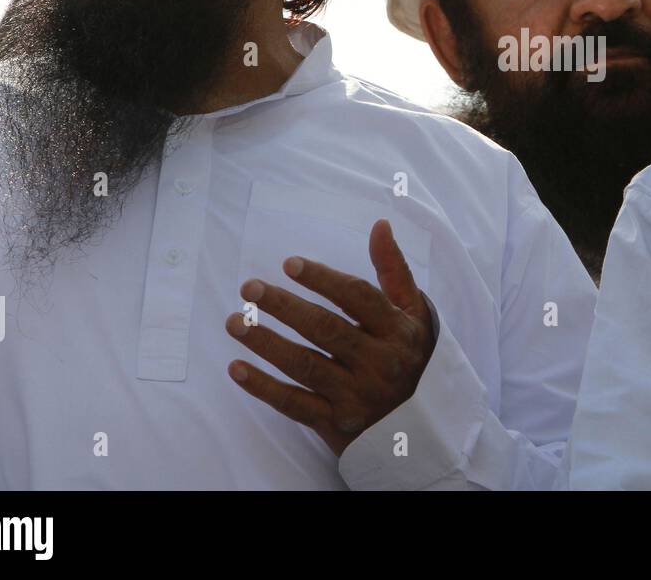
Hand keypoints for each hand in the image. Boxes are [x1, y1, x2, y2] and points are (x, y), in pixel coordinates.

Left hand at [225, 218, 434, 455]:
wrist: (416, 424)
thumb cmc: (409, 354)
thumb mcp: (413, 311)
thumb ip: (393, 269)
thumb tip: (380, 225)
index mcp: (397, 331)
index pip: (357, 298)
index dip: (322, 279)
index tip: (289, 264)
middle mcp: (378, 363)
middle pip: (325, 329)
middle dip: (284, 306)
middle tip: (249, 288)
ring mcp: (356, 396)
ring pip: (305, 365)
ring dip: (266, 343)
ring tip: (233, 322)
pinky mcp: (335, 423)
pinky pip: (294, 404)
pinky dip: (263, 388)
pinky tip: (236, 368)